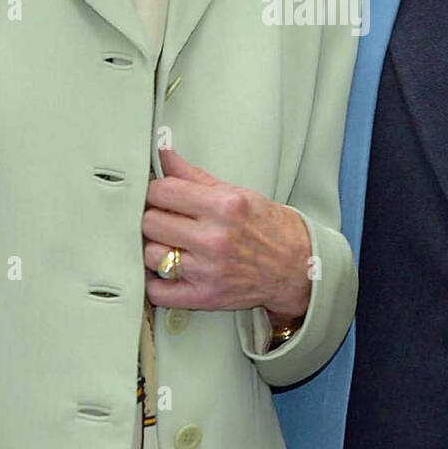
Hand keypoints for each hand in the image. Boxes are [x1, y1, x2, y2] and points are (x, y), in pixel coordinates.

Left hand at [142, 148, 312, 324]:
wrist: (297, 266)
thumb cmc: (267, 227)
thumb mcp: (234, 193)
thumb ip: (193, 174)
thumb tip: (162, 151)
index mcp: (224, 207)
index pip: (162, 192)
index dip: (155, 191)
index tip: (161, 195)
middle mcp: (215, 239)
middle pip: (150, 223)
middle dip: (154, 217)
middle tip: (165, 219)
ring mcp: (209, 271)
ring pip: (150, 255)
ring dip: (155, 248)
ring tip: (169, 244)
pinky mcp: (204, 297)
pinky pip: (157, 291)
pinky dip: (156, 282)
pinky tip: (167, 270)